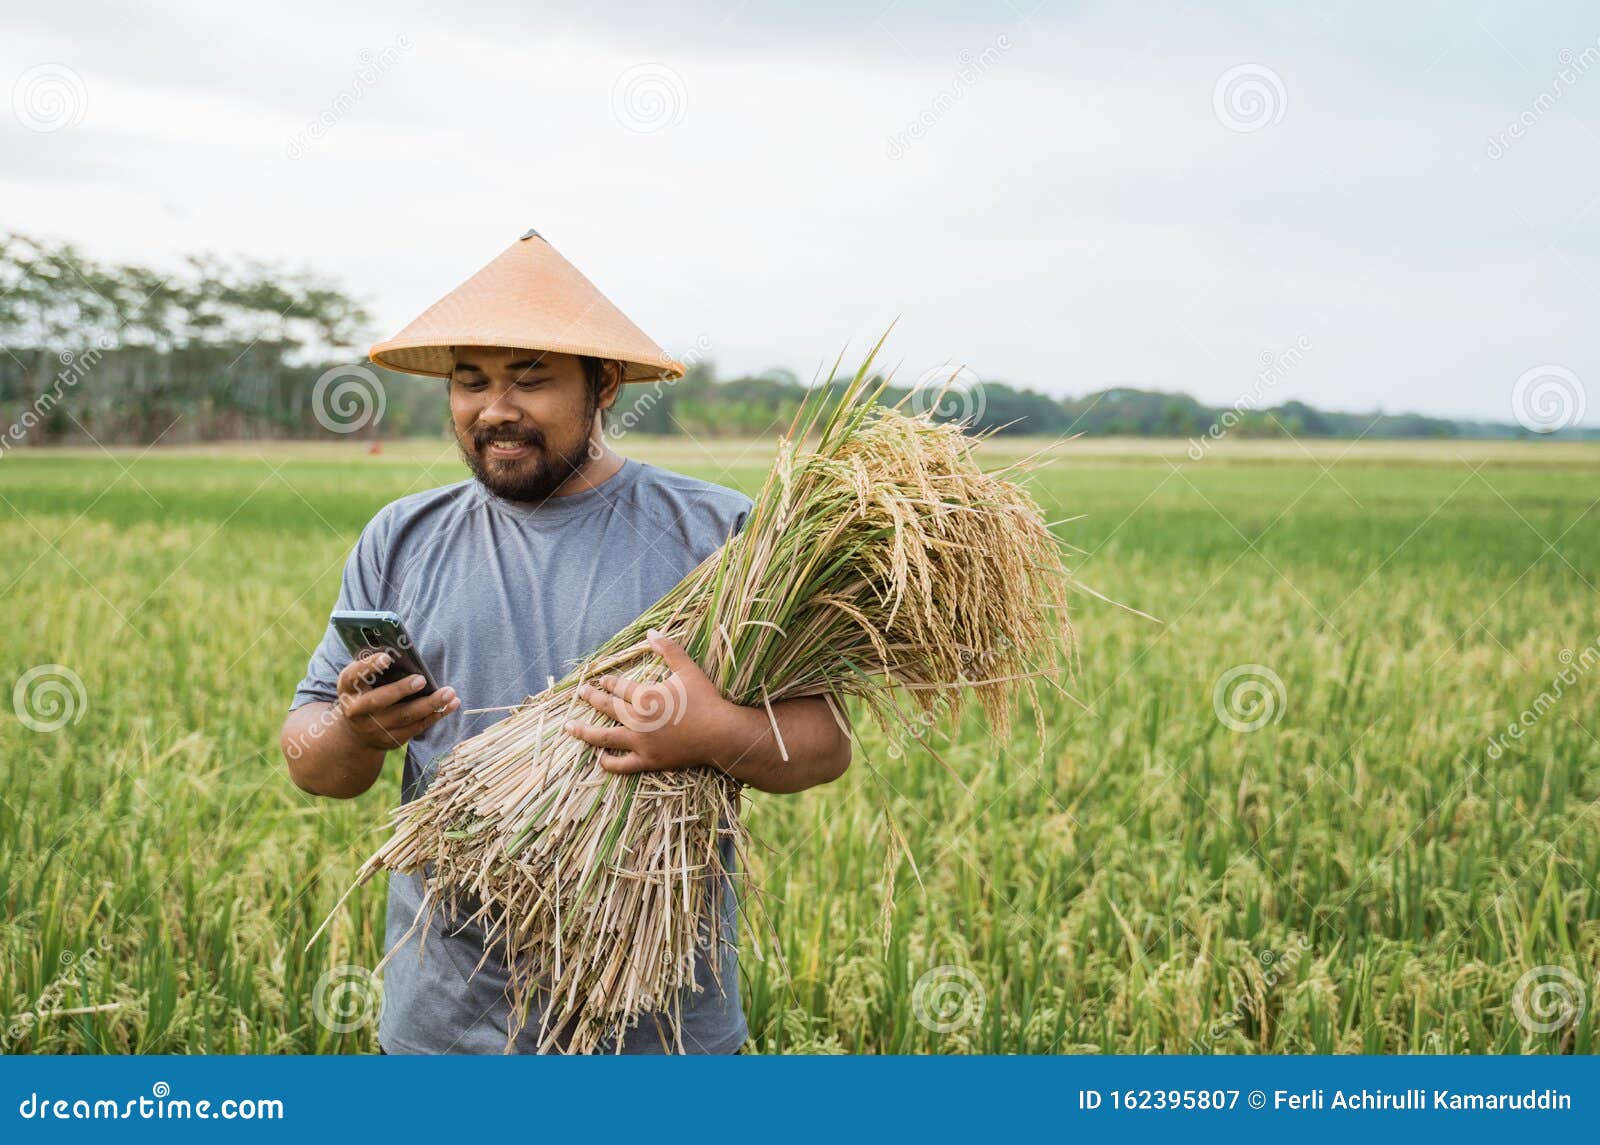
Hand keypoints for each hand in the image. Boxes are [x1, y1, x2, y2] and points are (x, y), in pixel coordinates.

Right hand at [336, 652, 459, 751]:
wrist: (356, 734)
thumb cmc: (366, 694)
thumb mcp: (362, 680)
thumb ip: (376, 666)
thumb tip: (404, 650)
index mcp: (348, 688)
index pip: (354, 675)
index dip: (370, 666)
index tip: (387, 657)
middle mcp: (356, 710)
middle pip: (380, 700)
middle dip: (401, 689)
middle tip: (421, 679)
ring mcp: (374, 728)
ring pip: (404, 716)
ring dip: (429, 704)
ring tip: (449, 692)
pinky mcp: (391, 740)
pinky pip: (417, 727)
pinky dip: (436, 715)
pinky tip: (452, 704)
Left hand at [566, 629, 749, 774]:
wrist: (720, 734)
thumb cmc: (706, 700)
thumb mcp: (688, 670)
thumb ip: (668, 649)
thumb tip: (650, 632)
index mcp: (646, 697)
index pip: (618, 687)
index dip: (608, 683)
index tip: (601, 680)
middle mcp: (638, 720)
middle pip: (607, 708)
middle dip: (591, 699)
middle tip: (582, 692)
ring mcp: (641, 743)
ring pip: (604, 737)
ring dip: (585, 732)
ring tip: (570, 727)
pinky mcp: (648, 760)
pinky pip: (622, 765)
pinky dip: (609, 762)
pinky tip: (600, 759)